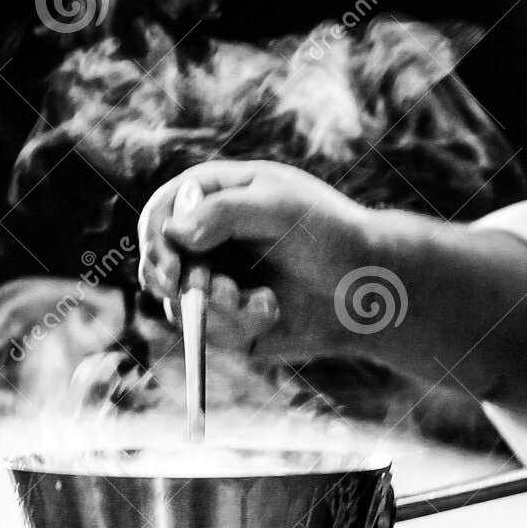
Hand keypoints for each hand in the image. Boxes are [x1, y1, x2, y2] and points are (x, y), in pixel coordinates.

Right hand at [137, 161, 378, 357]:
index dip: (156, 241)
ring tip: (256, 301)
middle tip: (220, 291)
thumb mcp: (282, 210)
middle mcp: (208, 237)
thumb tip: (174, 232)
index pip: (162, 213)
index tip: (171, 271)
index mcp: (215, 195)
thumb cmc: (333, 236)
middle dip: (181, 283)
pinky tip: (270, 310)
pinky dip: (237, 325)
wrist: (370, 290)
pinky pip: (208, 331)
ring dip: (214, 308)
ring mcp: (215, 278)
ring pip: (180, 303)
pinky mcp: (228, 319)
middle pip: (160, 261)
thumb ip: (226, 212)